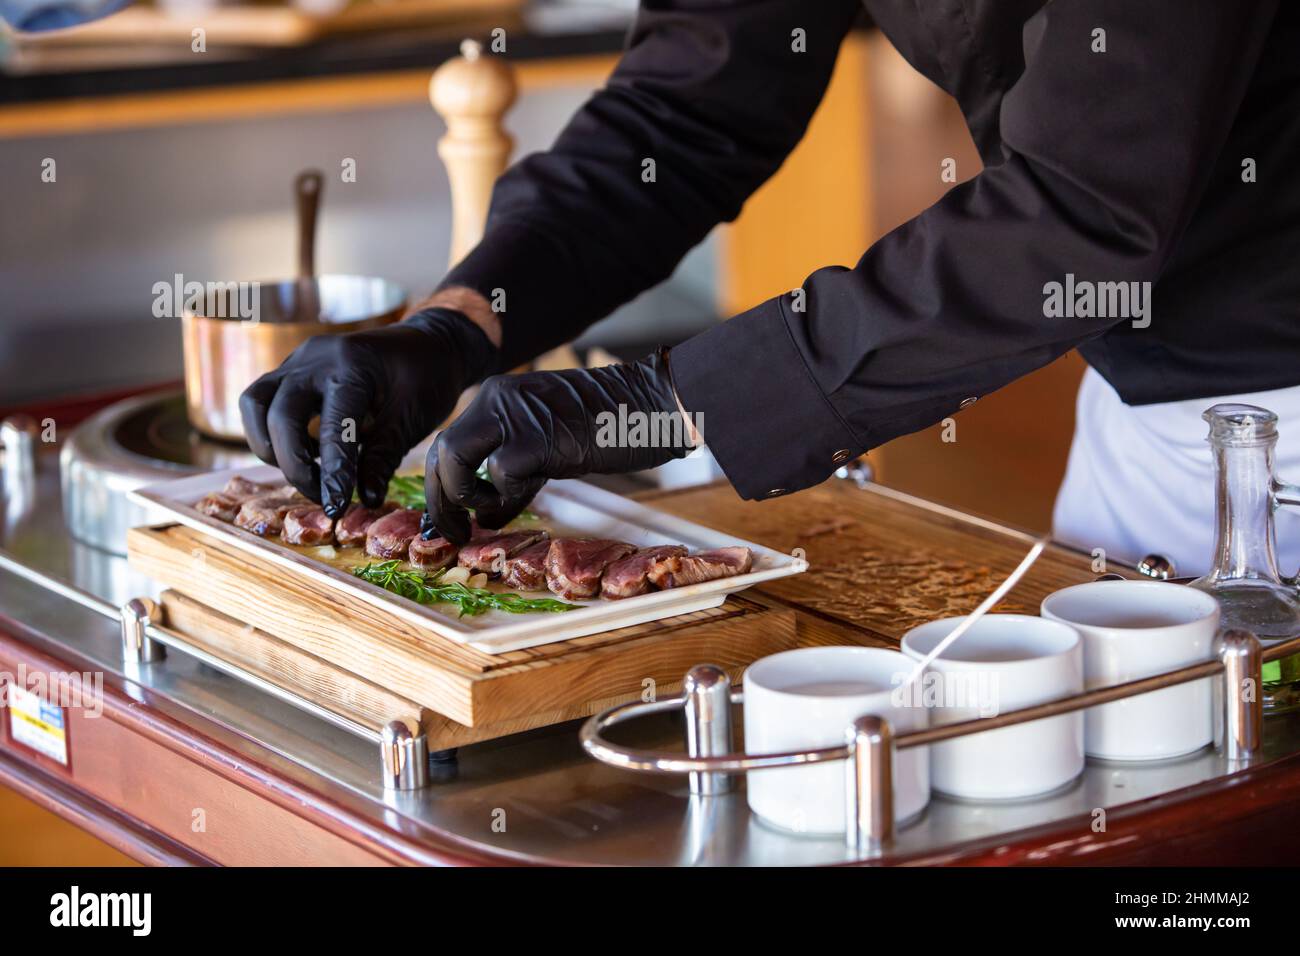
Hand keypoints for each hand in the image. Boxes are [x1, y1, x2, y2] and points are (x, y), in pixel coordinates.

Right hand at [239, 308, 496, 516]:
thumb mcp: (411, 421)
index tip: (335, 508)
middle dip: (294, 465)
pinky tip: (307, 454)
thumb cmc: (426, 379)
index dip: (332, 472)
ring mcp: (298, 360)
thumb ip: (382, 460)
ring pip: (256, 404)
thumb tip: (364, 500)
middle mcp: (316, 358)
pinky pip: (262, 400)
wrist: (429, 342)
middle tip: (321, 496)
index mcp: (353, 366)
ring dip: (270, 447)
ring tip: (307, 473)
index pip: (331, 426)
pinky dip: (273, 433)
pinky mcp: (291, 370)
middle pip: (278, 415)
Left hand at [423, 348, 696, 543]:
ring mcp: (513, 416)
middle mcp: (496, 399)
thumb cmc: (608, 426)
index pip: (448, 442)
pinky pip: (498, 475)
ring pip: (455, 460)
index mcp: (498, 397)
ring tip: (485, 518)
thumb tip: (484, 515)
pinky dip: (504, 498)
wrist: (650, 404)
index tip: (447, 517)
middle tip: (450, 532)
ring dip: (463, 499)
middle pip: (441, 452)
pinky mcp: (535, 438)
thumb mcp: (548, 444)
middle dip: (439, 498)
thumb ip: (513, 471)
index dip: (440, 483)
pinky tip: (524, 500)